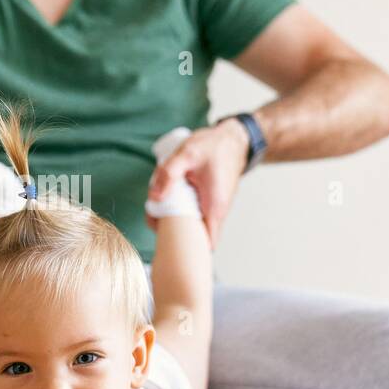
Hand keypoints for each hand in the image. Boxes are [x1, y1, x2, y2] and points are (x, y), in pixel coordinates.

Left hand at [145, 118, 249, 247]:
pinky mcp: (210, 203)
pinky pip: (195, 214)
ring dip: (176, 219)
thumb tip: (155, 198)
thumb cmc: (214, 146)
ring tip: (161, 207)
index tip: (170, 243)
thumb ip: (169, 174)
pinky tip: (171, 199)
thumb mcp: (187, 154)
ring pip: (193, 225)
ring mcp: (214, 209)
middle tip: (156, 220)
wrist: (234, 139)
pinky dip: (182, 210)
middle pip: (195, 237)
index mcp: (214, 207)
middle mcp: (217, 212)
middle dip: (174, 234)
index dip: (188, 249)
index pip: (205, 244)